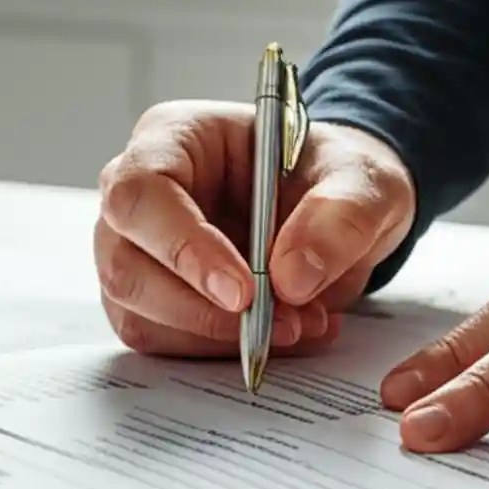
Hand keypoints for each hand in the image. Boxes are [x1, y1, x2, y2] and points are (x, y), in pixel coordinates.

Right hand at [94, 100, 413, 356]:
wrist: (337, 210)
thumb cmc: (332, 175)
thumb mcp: (363, 179)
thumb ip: (339, 216)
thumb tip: (293, 279)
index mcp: (174, 138)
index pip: (141, 194)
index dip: (182, 247)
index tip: (244, 292)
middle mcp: (140, 197)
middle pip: (125, 265)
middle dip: (202, 310)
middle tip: (280, 324)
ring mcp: (138, 251)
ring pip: (139, 313)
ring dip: (215, 337)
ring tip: (295, 326)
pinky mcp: (152, 299)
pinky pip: (163, 341)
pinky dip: (220, 350)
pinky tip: (278, 334)